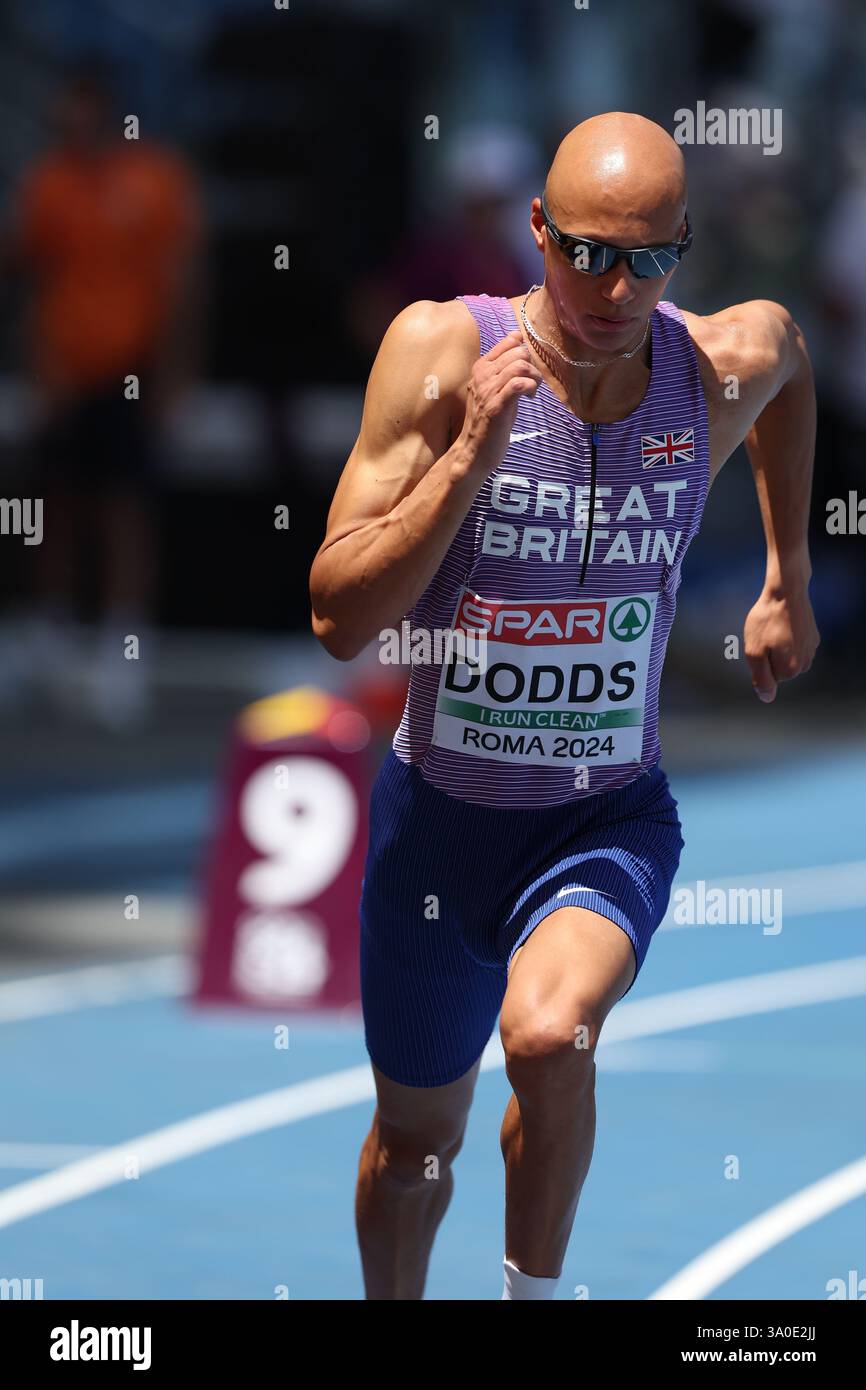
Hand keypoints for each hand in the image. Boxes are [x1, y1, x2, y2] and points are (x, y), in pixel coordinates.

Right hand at [457, 330, 541, 477]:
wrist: (475, 449)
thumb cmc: (489, 419)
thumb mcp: (495, 388)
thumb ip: (506, 369)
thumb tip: (524, 349)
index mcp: (481, 367)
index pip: (509, 340)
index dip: (526, 352)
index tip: (526, 370)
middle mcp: (482, 375)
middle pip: (518, 351)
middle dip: (533, 366)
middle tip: (532, 384)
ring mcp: (488, 390)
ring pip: (520, 365)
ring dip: (534, 378)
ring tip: (532, 391)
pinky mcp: (496, 406)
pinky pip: (518, 384)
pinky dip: (530, 388)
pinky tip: (529, 398)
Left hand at [743, 584, 819, 701]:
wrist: (787, 592)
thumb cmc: (767, 621)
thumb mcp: (754, 652)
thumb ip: (761, 678)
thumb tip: (766, 698)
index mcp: (791, 671)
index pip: (768, 678)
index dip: (759, 662)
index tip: (760, 644)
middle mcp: (806, 664)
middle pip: (778, 669)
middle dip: (769, 655)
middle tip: (765, 635)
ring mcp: (812, 650)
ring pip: (786, 657)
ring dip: (777, 646)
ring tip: (774, 628)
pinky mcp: (813, 637)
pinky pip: (794, 644)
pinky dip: (786, 636)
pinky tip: (784, 622)